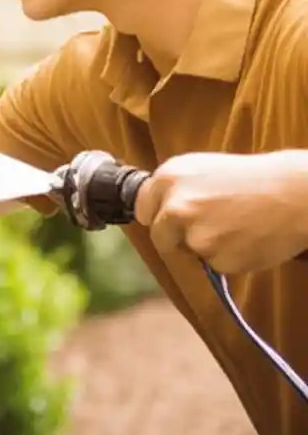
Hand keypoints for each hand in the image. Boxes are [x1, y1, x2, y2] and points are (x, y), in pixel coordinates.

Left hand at [134, 151, 307, 273]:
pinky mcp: (216, 258)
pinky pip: (216, 264)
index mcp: (168, 177)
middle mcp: (174, 206)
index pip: (142, 208)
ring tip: (238, 225)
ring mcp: (194, 234)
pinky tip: (249, 237)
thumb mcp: (204, 169)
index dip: (158, 216)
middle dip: (179, 237)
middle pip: (160, 236)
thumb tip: (158, 211)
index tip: (172, 219)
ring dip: (209, 246)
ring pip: (191, 251)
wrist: (296, 192)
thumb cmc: (254, 178)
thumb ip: (176, 189)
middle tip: (211, 227)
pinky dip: (231, 256)